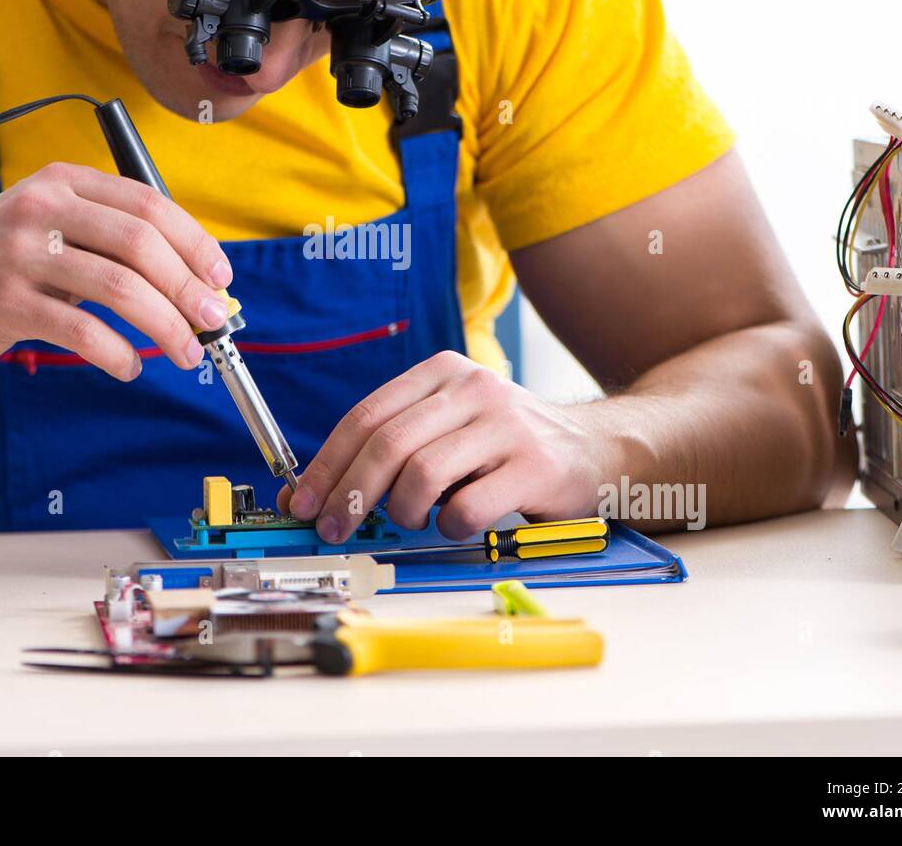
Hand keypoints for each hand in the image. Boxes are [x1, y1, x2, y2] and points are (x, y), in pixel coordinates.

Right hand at [0, 161, 233, 378]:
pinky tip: (129, 367)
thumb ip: (104, 238)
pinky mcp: (6, 301)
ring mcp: (21, 253)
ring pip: (120, 289)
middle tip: (212, 321)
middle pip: (142, 245)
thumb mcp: (44, 225)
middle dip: (188, 288)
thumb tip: (188, 278)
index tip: (221, 278)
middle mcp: (43, 208)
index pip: (149, 204)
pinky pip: (83, 331)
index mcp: (62, 182)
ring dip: (166, 327)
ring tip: (187, 351)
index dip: (195, 243)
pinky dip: (118, 355)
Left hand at [278, 350, 611, 541]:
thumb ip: (394, 448)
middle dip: (349, 493)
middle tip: (333, 528)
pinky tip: (456, 521)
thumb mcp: (450, 427)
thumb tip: (318, 492)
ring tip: (411, 520)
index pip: (367, 416)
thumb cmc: (507, 445)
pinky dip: (449, 524)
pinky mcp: (535, 467)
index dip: (327, 463)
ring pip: (422, 473)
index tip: (303, 501)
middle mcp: (473, 389)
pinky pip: (468, 506)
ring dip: (402, 511)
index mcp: (442, 373)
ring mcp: (506, 426)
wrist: (598, 448)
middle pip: (388, 443)